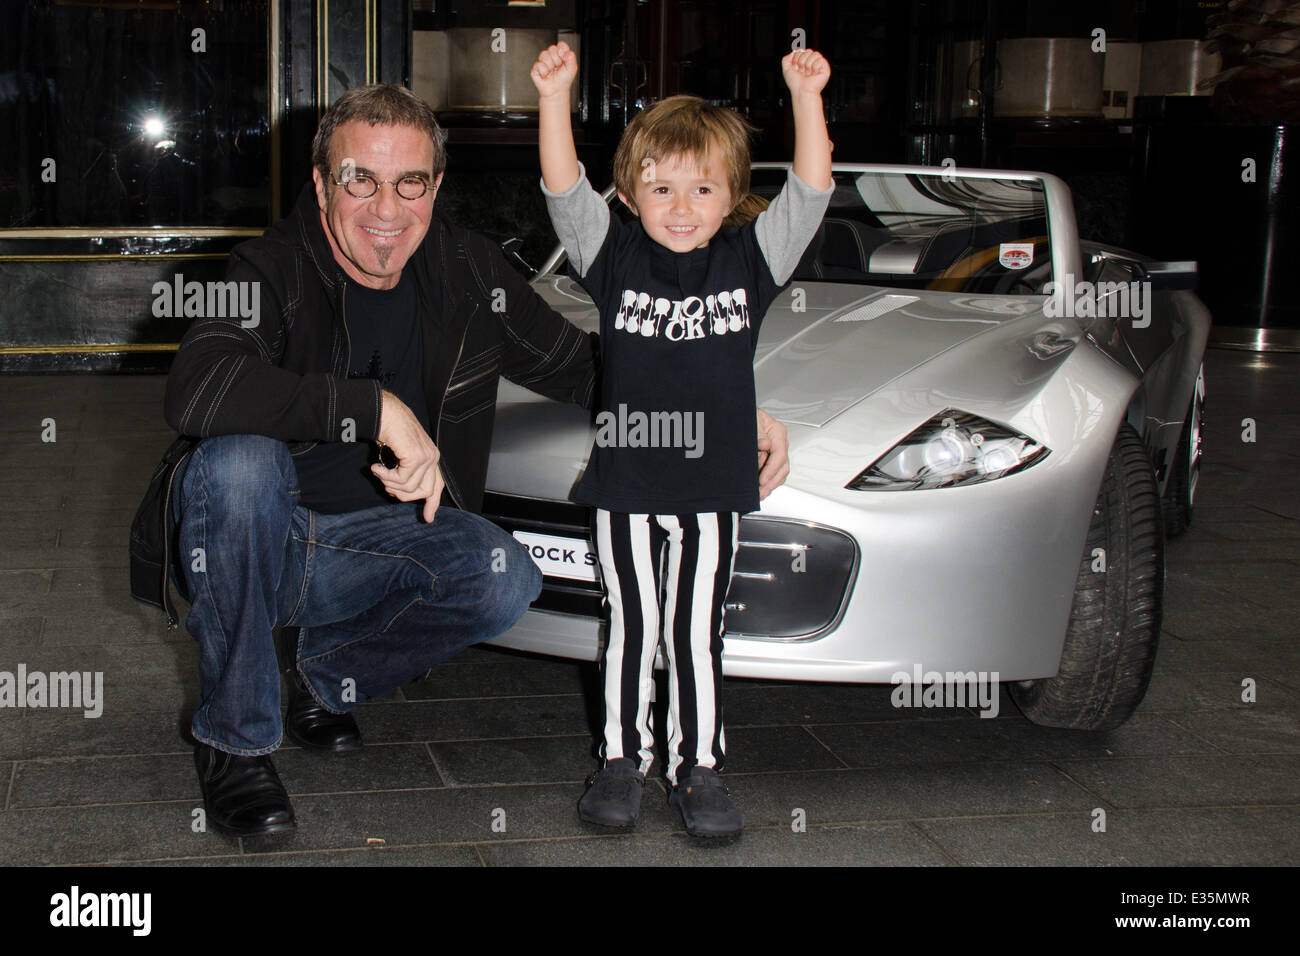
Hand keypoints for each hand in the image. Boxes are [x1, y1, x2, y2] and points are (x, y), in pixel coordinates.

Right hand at [372, 390, 444, 522]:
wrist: (384, 411)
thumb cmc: (388, 431)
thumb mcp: (399, 456)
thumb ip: (405, 472)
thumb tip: (399, 494)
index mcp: (431, 457)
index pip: (437, 486)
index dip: (432, 504)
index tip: (428, 519)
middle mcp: (433, 457)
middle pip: (424, 492)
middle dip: (402, 494)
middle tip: (385, 485)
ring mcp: (427, 457)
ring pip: (409, 488)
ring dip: (388, 483)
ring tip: (378, 471)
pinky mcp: (417, 457)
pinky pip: (401, 480)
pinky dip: (385, 476)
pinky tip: (376, 467)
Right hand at [531, 41, 577, 98]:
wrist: (556, 91)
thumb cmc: (563, 81)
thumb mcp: (572, 68)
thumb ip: (571, 57)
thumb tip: (566, 52)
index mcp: (560, 54)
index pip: (561, 45)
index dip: (562, 51)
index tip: (564, 59)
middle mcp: (551, 56)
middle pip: (552, 48)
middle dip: (556, 60)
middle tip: (557, 68)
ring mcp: (543, 60)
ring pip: (544, 54)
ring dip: (550, 66)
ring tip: (551, 72)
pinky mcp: (535, 67)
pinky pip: (538, 64)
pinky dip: (543, 71)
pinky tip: (545, 75)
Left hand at [756, 408, 789, 500]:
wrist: (740, 414)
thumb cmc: (747, 416)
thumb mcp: (752, 421)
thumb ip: (758, 434)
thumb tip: (765, 444)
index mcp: (778, 431)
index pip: (779, 455)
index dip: (771, 470)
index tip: (762, 480)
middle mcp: (779, 442)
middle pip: (782, 467)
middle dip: (772, 482)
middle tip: (761, 492)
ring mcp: (776, 451)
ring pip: (780, 473)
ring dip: (771, 485)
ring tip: (761, 494)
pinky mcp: (770, 458)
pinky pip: (773, 473)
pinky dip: (768, 482)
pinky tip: (761, 489)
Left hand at [782, 48, 830, 97]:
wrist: (802, 91)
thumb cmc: (795, 84)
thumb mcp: (786, 70)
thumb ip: (786, 59)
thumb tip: (794, 51)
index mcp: (803, 62)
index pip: (801, 51)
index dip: (797, 58)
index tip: (796, 68)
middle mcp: (811, 63)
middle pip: (808, 51)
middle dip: (802, 61)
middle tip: (802, 71)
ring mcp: (818, 65)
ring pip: (815, 53)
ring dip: (808, 64)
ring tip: (808, 73)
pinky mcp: (825, 68)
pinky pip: (821, 59)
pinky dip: (815, 67)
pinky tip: (814, 73)